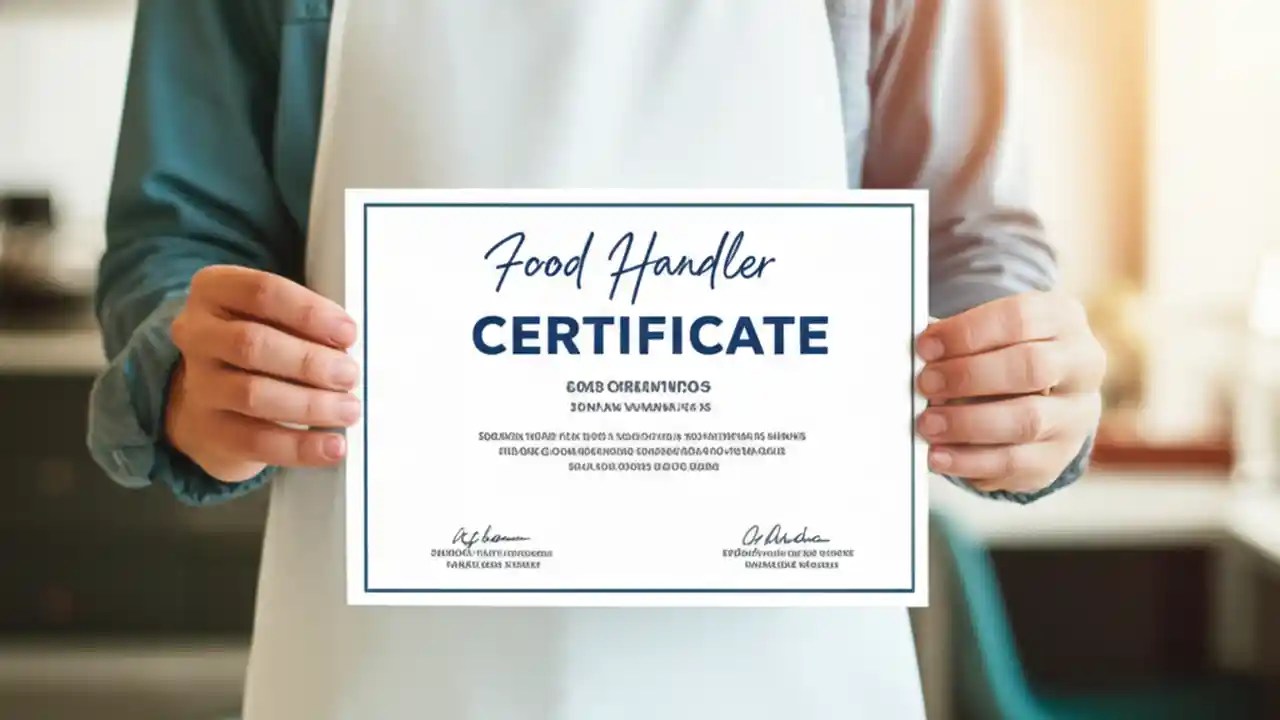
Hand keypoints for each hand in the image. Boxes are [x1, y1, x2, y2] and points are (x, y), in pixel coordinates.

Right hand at [166, 266, 359, 482]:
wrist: (215, 399)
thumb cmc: (261, 346)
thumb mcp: (276, 318)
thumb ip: (306, 323)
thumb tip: (346, 344)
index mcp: (215, 291)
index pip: (260, 292)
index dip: (308, 312)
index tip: (347, 332)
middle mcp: (197, 334)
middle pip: (252, 344)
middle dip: (309, 361)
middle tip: (349, 374)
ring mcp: (198, 383)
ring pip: (253, 394)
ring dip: (310, 404)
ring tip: (347, 409)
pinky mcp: (209, 429)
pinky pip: (256, 441)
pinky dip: (301, 446)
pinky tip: (332, 446)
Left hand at [915, 291, 1104, 493]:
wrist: (1049, 395)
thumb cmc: (1007, 354)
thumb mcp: (993, 333)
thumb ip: (961, 340)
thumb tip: (920, 355)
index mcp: (1063, 320)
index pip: (1021, 318)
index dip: (968, 333)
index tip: (926, 346)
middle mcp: (1082, 366)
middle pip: (1031, 367)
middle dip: (969, 376)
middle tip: (926, 383)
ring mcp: (1076, 415)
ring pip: (1027, 421)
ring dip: (967, 423)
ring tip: (928, 423)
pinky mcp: (1058, 457)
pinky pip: (1016, 463)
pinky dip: (970, 461)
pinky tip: (940, 455)